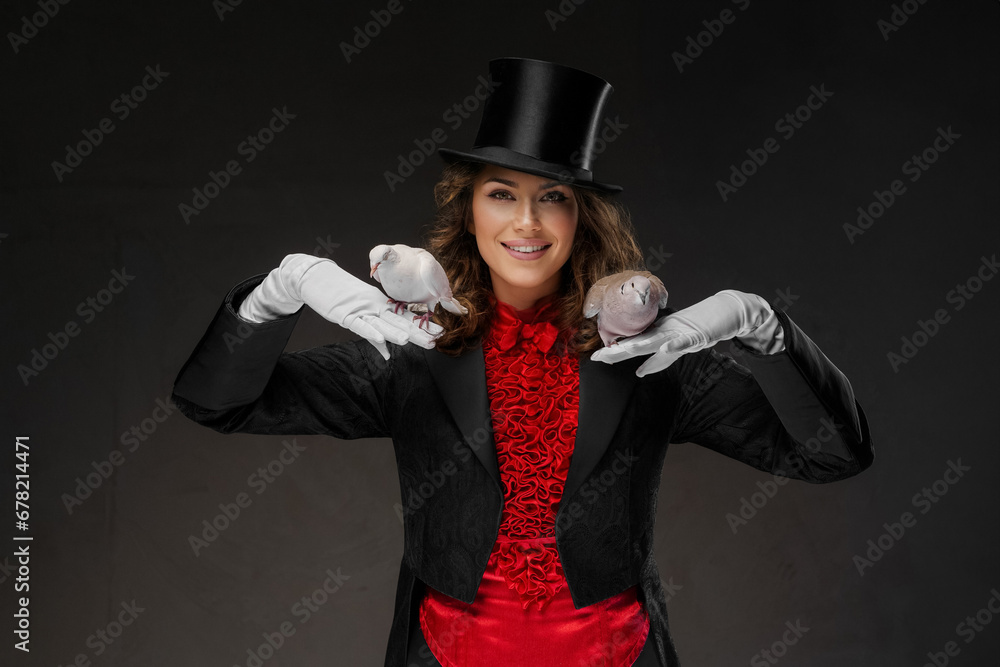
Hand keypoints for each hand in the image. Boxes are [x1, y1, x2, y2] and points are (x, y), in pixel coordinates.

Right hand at [240, 254, 443, 359]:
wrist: (314, 276)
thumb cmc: (336, 293)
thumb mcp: (357, 313)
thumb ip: (372, 333)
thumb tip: (385, 352)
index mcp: (378, 304)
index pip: (404, 316)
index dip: (421, 325)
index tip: (438, 332)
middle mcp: (374, 306)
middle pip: (399, 321)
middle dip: (417, 331)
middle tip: (435, 340)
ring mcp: (360, 309)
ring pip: (382, 323)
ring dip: (397, 332)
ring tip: (413, 340)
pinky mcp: (345, 314)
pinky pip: (361, 326)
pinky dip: (372, 333)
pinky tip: (383, 341)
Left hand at [589, 289, 775, 376]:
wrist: (722, 311)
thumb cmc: (695, 328)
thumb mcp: (674, 348)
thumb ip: (657, 361)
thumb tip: (639, 373)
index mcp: (657, 337)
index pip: (631, 346)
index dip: (614, 352)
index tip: (595, 358)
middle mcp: (663, 333)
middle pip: (637, 343)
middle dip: (618, 351)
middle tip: (598, 356)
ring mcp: (679, 333)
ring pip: (656, 341)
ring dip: (640, 346)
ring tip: (622, 351)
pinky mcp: (696, 334)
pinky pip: (684, 340)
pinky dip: (676, 344)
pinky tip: (666, 347)